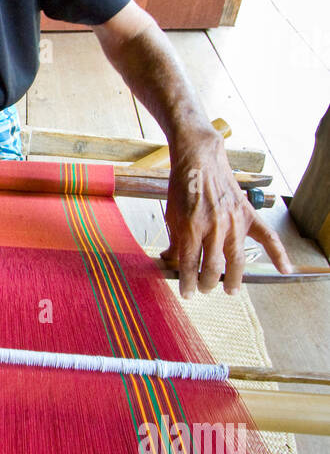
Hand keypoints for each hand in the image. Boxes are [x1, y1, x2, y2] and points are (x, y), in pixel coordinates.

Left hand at [161, 127, 292, 296]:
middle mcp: (215, 226)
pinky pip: (267, 237)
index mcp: (192, 226)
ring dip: (234, 278)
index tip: (187, 294)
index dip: (187, 283)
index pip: (190, 264)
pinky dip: (278, 254)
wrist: (200, 159)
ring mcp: (234, 220)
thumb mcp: (171, 215)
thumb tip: (171, 262)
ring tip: (230, 290)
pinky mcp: (248, 214)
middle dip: (208, 283)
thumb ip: (175, 241)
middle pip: (214, 266)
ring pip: (237, 259)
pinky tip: (283, 268)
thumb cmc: (183, 186)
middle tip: (205, 289)